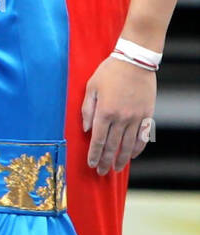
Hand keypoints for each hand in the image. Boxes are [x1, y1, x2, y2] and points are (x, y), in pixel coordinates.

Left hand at [83, 55, 155, 174]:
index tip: (91, 164)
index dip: (94, 154)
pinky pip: (142, 137)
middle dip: (106, 161)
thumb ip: (87, 110)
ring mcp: (135, 118)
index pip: (98, 140)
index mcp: (104, 111)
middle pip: (112, 146)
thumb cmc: (109, 72)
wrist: (135, 62)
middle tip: (102, 172)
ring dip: (121, 159)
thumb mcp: (90, 88)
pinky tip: (131, 155)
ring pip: (128, 145)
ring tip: (116, 169)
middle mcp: (120, 118)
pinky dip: (137, 148)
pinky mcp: (147, 115)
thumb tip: (86, 130)